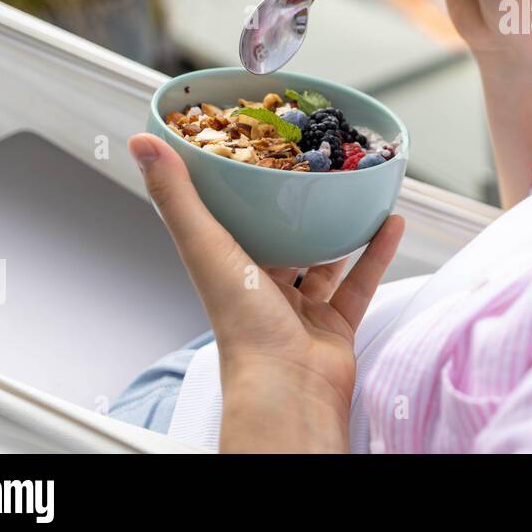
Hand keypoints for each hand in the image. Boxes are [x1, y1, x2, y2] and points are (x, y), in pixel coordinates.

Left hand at [127, 132, 403, 452]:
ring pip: (325, 259)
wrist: (290, 388)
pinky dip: (376, 252)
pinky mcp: (336, 324)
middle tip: (315, 167)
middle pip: (281, 238)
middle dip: (297, 206)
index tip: (255, 148)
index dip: (240, 187)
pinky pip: (360, 281)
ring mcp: (300, 309)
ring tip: (358, 190)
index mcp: (226, 269)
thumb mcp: (206, 247)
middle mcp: (261, 288)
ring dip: (341, 227)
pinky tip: (391, 223)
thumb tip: (141, 143)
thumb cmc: (243, 329)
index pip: (228, 219)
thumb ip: (177, 196)